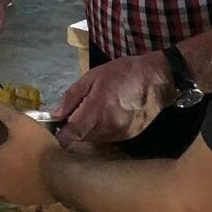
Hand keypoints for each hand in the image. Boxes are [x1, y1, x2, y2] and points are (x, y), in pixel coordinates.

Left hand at [51, 51, 174, 146]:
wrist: (157, 79)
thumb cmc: (123, 73)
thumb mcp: (92, 77)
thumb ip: (72, 97)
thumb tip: (56, 113)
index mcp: (96, 111)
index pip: (71, 135)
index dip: (60, 136)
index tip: (55, 129)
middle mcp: (107, 127)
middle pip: (81, 137)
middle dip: (73, 128)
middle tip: (74, 112)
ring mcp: (120, 134)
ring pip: (94, 139)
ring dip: (88, 129)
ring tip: (93, 110)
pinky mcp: (129, 136)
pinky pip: (108, 137)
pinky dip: (102, 130)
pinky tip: (107, 115)